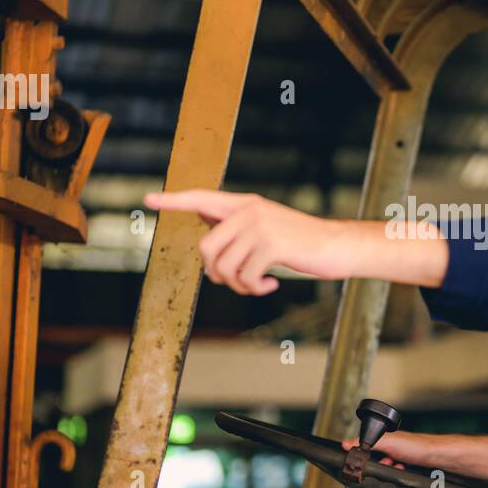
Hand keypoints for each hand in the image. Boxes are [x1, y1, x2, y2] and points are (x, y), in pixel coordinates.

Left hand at [145, 190, 356, 295]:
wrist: (338, 246)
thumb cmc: (303, 242)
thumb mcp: (268, 226)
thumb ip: (238, 224)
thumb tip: (207, 222)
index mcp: (246, 204)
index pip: (202, 198)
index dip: (174, 200)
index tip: (149, 200)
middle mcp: (249, 211)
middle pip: (207, 248)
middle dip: (217, 274)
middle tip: (239, 282)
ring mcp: (260, 226)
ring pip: (223, 266)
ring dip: (237, 285)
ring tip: (256, 285)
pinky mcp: (271, 245)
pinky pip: (245, 276)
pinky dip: (254, 289)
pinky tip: (270, 285)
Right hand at [340, 432, 423, 470]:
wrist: (438, 458)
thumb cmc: (417, 445)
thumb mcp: (388, 442)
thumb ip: (367, 443)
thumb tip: (346, 444)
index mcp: (387, 440)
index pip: (368, 449)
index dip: (366, 457)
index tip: (364, 462)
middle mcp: (393, 449)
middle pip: (377, 462)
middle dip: (380, 466)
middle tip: (387, 464)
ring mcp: (401, 459)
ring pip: (387, 471)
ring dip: (391, 472)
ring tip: (398, 468)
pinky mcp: (408, 469)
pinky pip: (398, 477)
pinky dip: (400, 476)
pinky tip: (404, 473)